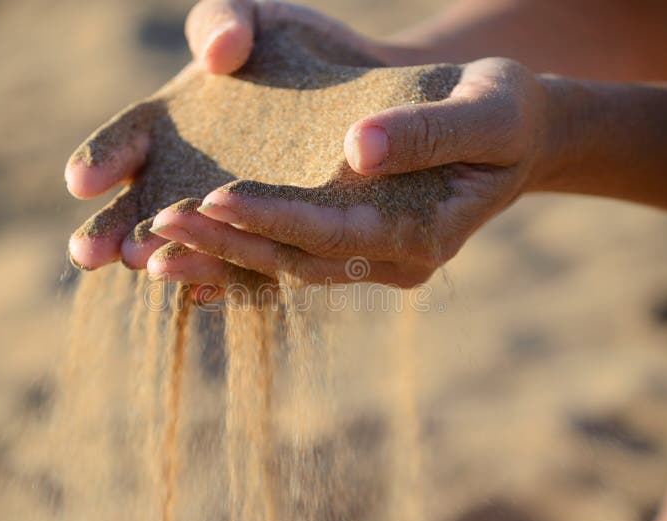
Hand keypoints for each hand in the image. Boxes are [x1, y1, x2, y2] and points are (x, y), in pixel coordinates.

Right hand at [64, 1, 384, 272]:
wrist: (359, 90)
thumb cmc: (294, 50)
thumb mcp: (259, 21)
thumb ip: (226, 21)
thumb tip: (215, 54)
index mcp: (164, 126)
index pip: (121, 143)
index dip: (99, 160)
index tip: (81, 181)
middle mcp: (182, 178)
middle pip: (139, 208)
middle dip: (115, 229)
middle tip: (92, 253)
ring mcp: (226, 215)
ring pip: (189, 244)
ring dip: (167, 258)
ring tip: (150, 270)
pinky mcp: (269, 238)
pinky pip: (245, 263)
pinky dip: (226, 279)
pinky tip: (208, 293)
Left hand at [148, 56, 551, 286]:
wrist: (513, 128)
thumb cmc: (506, 109)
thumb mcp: (489, 106)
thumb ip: (429, 130)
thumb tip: (357, 149)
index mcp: (426, 233)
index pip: (336, 234)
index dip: (275, 220)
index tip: (212, 200)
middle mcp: (393, 260)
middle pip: (298, 262)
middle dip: (227, 247)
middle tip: (156, 232)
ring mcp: (372, 260)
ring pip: (286, 269)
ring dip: (221, 258)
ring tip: (153, 247)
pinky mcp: (354, 245)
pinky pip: (291, 258)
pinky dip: (241, 256)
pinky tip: (190, 253)